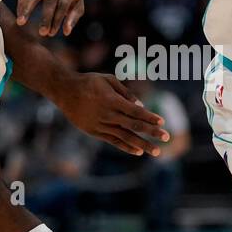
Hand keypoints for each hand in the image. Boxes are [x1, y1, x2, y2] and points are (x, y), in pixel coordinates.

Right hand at [16, 0, 82, 35]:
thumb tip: (66, 32)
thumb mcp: (77, 5)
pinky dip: (21, 5)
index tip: (52, 33)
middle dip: (46, 17)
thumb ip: (72, 18)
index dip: (57, 19)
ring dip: (26, 9)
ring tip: (20, 23)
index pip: (63, 3)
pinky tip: (19, 16)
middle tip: (42, 33)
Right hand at [54, 73, 169, 155]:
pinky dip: (126, 147)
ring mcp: (100, 125)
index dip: (149, 117)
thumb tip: (141, 106)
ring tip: (157, 151)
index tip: (162, 122)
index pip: (135, 111)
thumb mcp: (108, 79)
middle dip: (152, 132)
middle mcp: (107, 115)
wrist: (64, 91)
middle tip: (167, 138)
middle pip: (134, 125)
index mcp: (111, 100)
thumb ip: (125, 93)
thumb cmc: (89, 82)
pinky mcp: (95, 132)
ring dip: (142, 144)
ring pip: (125, 137)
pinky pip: (113, 141)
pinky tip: (138, 151)